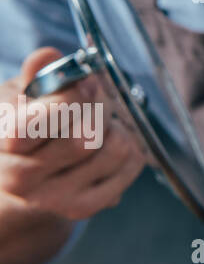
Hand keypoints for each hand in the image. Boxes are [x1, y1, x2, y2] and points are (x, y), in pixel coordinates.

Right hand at [0, 48, 147, 263]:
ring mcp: (52, 198)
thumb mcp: (21, 94)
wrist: (21, 176)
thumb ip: (36, 74)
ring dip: (117, 126)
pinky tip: (110, 143)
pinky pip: (131, 165)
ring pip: (115, 148)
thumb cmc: (25, 124)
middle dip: (99, 108)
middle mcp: (21, 179)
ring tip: (100, 123)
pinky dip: (132, 147)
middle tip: (95, 101)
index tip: (82, 84)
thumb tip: (47, 56)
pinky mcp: (83, 207)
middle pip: (86, 136)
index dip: (72, 97)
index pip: (40, 123)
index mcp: (3, 141)